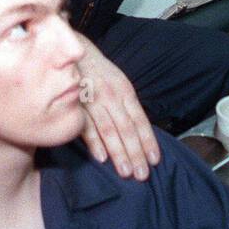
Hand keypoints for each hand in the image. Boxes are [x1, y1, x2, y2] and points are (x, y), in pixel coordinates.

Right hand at [77, 42, 160, 179]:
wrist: (74, 53)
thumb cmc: (99, 72)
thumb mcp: (119, 83)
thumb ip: (127, 105)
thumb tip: (139, 132)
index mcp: (125, 92)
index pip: (140, 120)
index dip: (148, 141)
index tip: (155, 160)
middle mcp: (112, 97)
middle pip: (127, 129)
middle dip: (136, 153)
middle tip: (142, 175)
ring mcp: (94, 101)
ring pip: (109, 130)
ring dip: (118, 152)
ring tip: (126, 172)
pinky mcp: (76, 104)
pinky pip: (86, 126)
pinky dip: (94, 142)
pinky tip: (101, 158)